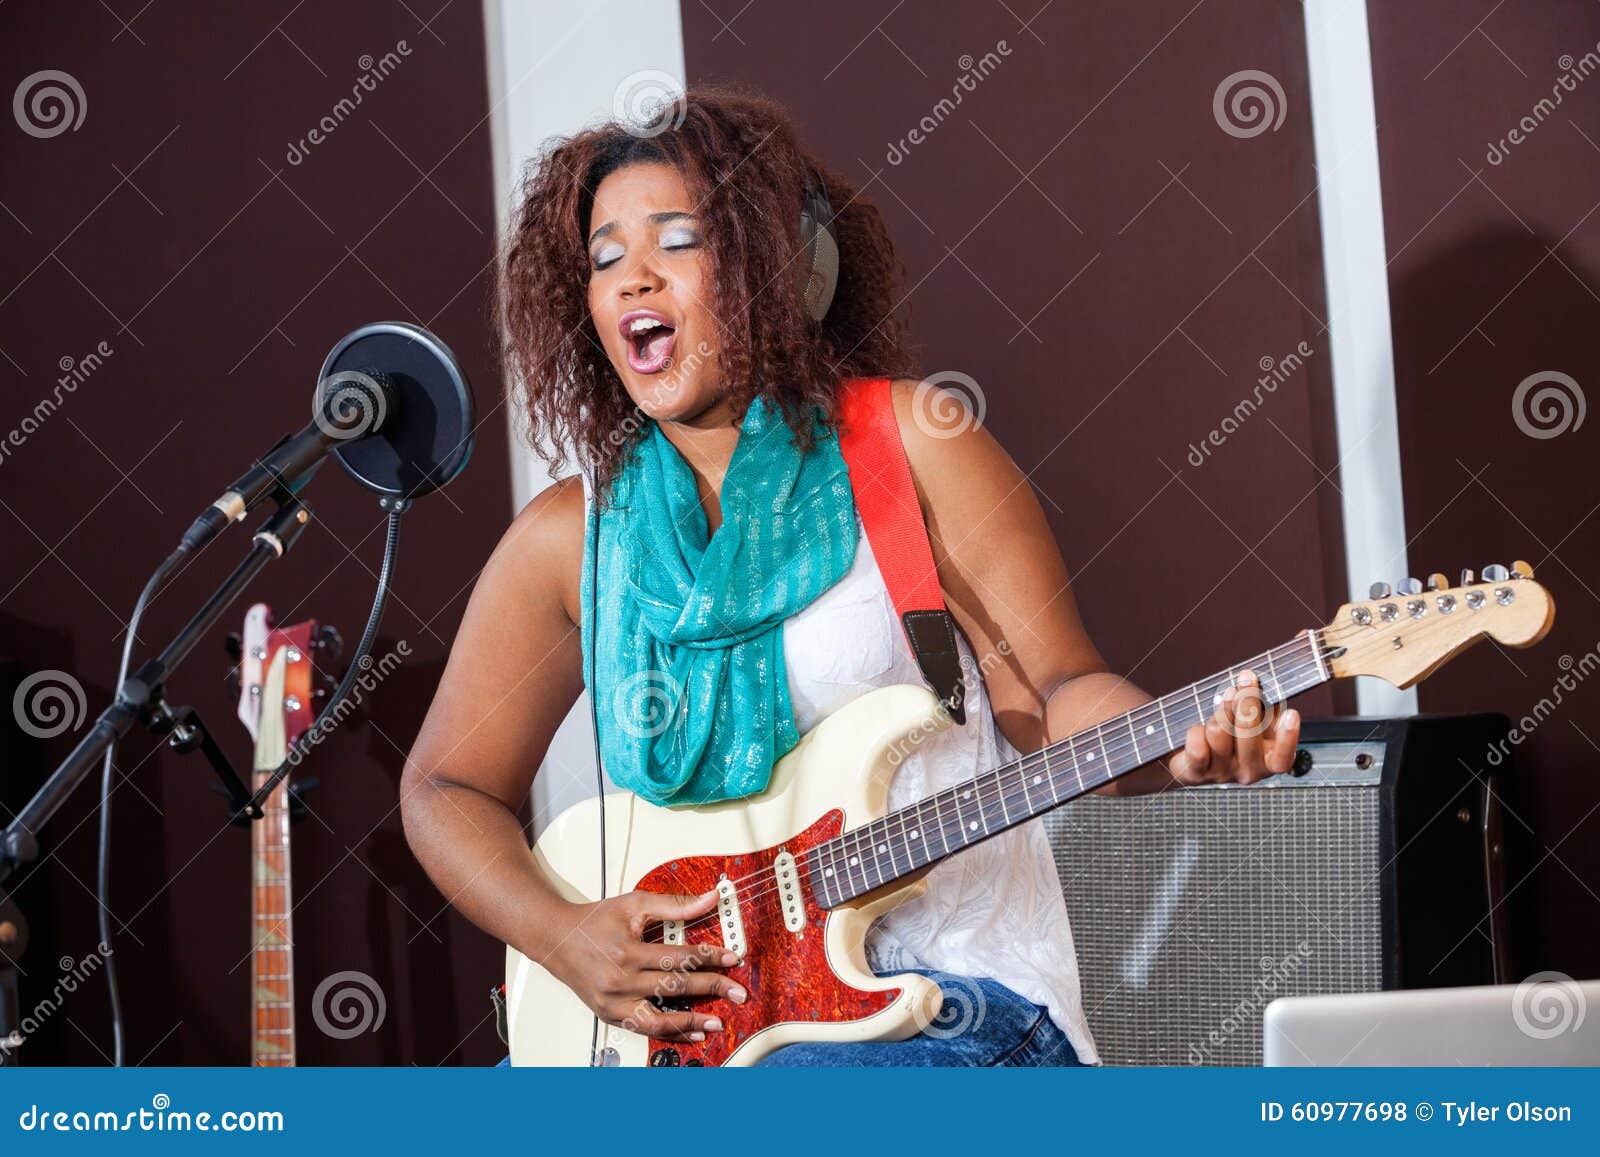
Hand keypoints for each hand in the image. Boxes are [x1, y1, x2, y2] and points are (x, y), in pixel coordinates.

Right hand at [545, 889, 746, 1041]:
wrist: (556, 939)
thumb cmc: (594, 921)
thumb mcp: (634, 904)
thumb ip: (675, 904)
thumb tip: (710, 898)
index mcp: (627, 951)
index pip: (679, 957)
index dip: (709, 958)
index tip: (731, 959)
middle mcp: (620, 981)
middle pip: (675, 988)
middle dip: (712, 989)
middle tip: (738, 991)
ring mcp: (613, 1002)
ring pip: (659, 1019)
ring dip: (691, 1022)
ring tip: (716, 1022)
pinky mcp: (609, 1015)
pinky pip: (643, 1028)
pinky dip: (669, 1032)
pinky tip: (690, 1032)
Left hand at [1167, 669, 1300, 785]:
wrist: (1195, 764)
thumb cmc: (1231, 738)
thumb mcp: (1254, 724)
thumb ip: (1263, 709)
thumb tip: (1263, 685)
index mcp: (1268, 761)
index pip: (1283, 757)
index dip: (1288, 737)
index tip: (1291, 713)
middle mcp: (1248, 771)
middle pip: (1247, 731)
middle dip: (1246, 699)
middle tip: (1246, 678)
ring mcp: (1222, 773)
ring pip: (1218, 731)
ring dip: (1218, 714)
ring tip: (1220, 710)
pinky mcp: (1198, 773)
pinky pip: (1197, 744)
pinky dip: (1196, 731)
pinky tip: (1200, 730)